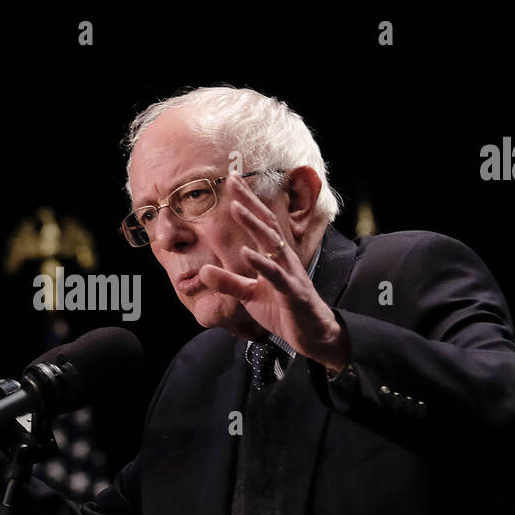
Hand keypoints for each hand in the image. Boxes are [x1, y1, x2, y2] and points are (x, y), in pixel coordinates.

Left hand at [197, 174, 349, 370]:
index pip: (260, 223)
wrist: (311, 334)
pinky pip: (275, 275)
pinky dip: (261, 263)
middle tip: (232, 181)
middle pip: (266, 224)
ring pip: (271, 244)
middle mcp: (283, 258)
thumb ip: (228, 282)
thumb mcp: (250, 295)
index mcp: (274, 256)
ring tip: (236, 207)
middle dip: (249, 202)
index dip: (247, 202)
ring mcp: (289, 273)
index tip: (231, 180)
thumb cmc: (282, 310)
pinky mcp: (292, 292)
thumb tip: (203, 272)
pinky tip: (247, 252)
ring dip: (254, 225)